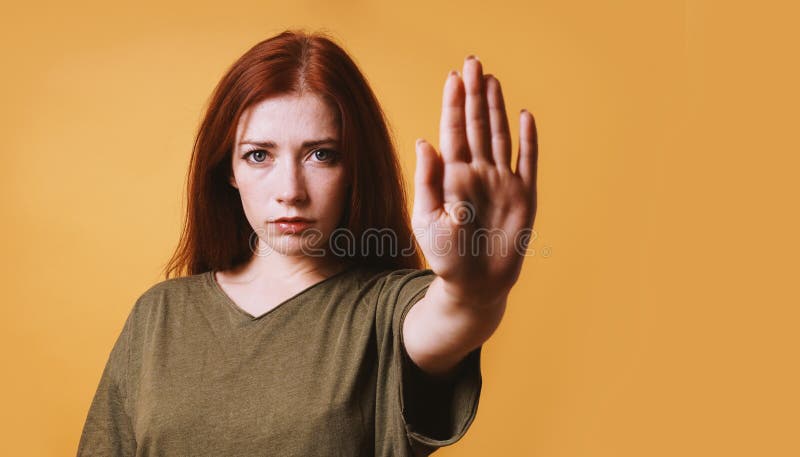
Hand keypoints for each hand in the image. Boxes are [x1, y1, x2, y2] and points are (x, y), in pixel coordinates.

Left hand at [412, 55, 537, 301]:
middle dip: (473, 94)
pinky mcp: (523, 197)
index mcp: (452, 177)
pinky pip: (526, 161)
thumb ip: (426, 181)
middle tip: (473, 63)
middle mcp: (478, 174)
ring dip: (497, 108)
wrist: (475, 287)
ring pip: (499, 136)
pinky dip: (527, 139)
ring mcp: (501, 183)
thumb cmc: (445, 257)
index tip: (453, 77)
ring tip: (492, 80)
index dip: (453, 104)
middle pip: (476, 126)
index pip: (452, 131)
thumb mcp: (426, 220)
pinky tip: (524, 115)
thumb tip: (423, 142)